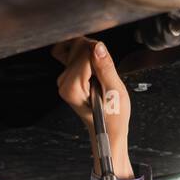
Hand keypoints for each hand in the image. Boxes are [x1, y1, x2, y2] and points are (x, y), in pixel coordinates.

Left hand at [51, 37, 133, 179]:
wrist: (107, 132)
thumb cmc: (113, 119)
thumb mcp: (115, 92)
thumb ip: (106, 67)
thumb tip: (98, 47)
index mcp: (72, 86)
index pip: (85, 50)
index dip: (101, 53)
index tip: (107, 66)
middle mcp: (63, 82)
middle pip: (78, 47)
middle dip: (95, 53)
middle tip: (104, 73)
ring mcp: (64, 81)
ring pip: (76, 50)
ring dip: (92, 57)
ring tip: (100, 76)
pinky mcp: (68, 79)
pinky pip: (75, 57)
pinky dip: (87, 60)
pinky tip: (95, 73)